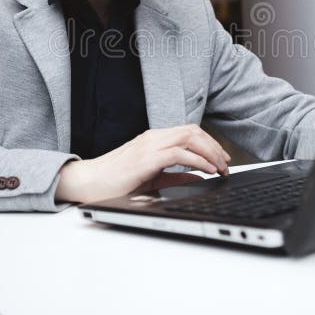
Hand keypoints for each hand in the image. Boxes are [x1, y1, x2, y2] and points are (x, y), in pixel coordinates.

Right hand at [55, 124, 230, 203]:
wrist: (88, 183)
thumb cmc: (114, 181)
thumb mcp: (152, 178)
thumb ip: (175, 177)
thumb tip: (199, 178)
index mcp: (154, 139)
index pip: (189, 131)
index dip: (210, 143)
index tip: (223, 158)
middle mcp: (153, 137)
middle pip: (194, 131)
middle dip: (215, 147)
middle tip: (226, 164)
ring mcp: (149, 145)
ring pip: (189, 137)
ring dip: (210, 152)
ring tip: (220, 168)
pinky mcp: (146, 158)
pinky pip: (179, 153)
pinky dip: (198, 160)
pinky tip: (207, 171)